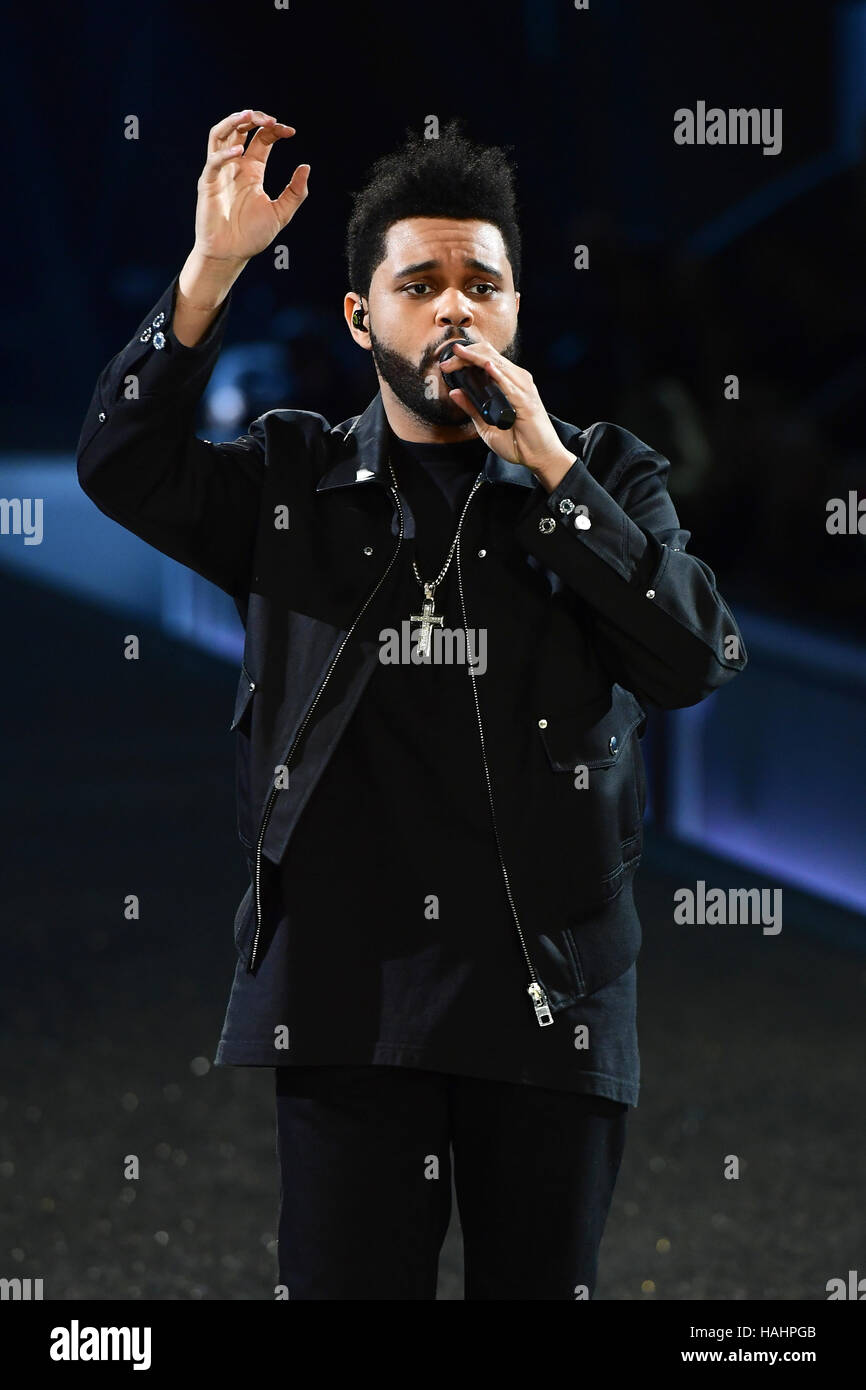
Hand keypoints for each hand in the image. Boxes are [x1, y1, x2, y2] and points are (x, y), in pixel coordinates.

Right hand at [192, 109, 309, 263]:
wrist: (231, 255)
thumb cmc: (252, 236)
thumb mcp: (281, 213)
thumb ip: (296, 192)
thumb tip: (306, 167)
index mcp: (253, 169)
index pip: (262, 138)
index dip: (275, 130)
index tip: (290, 132)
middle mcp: (236, 166)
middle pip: (240, 129)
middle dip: (255, 118)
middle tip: (270, 119)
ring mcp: (220, 172)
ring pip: (221, 135)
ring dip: (234, 122)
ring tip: (249, 116)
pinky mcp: (208, 183)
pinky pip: (214, 162)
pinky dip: (225, 154)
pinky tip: (240, 153)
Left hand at [441, 339, 576, 484]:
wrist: (539, 457)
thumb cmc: (518, 442)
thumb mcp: (486, 426)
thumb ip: (472, 408)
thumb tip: (455, 392)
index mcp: (509, 384)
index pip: (486, 360)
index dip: (466, 357)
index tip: (447, 364)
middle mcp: (517, 382)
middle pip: (490, 356)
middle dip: (466, 355)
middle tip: (447, 362)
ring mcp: (523, 389)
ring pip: (498, 365)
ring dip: (476, 358)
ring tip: (458, 356)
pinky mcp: (526, 401)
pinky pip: (510, 385)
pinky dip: (498, 375)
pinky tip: (487, 367)